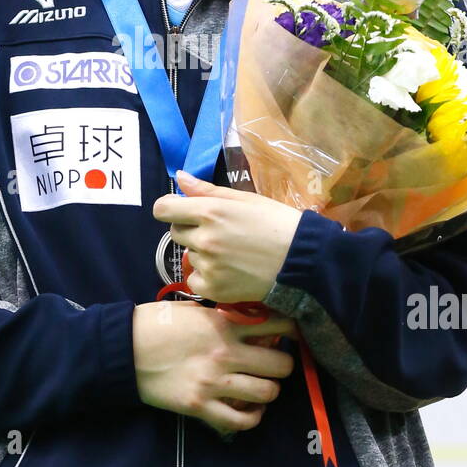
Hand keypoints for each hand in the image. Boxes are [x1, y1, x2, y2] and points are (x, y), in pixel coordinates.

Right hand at [132, 300, 298, 435]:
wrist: (125, 350)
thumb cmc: (158, 324)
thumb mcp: (195, 310)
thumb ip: (226, 317)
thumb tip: (256, 325)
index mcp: (224, 326)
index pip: (278, 326)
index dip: (290, 331)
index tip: (290, 336)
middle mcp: (225, 354)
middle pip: (281, 365)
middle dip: (283, 365)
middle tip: (274, 365)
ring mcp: (214, 383)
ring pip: (267, 393)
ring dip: (269, 390)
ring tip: (261, 387)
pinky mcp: (201, 407)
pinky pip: (242, 420)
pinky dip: (252, 417)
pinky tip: (250, 409)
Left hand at [151, 170, 302, 304]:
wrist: (303, 260)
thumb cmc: (277, 223)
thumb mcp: (245, 199)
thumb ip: (207, 190)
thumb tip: (179, 177)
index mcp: (210, 211)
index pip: (163, 209)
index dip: (171, 209)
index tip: (183, 212)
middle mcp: (204, 238)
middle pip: (176, 232)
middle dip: (191, 230)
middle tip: (219, 233)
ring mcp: (208, 266)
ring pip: (190, 256)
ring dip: (203, 254)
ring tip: (232, 253)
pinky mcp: (213, 289)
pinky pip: (195, 280)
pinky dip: (207, 277)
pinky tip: (228, 272)